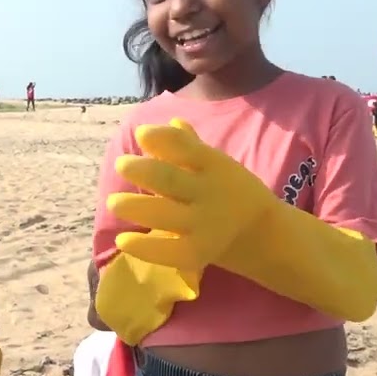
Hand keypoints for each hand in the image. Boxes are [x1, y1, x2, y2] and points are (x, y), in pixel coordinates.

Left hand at [107, 118, 276, 272]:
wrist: (263, 232)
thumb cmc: (228, 190)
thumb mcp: (217, 164)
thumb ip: (191, 146)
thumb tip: (171, 122)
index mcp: (215, 166)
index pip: (187, 149)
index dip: (163, 139)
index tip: (141, 134)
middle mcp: (210, 193)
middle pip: (171, 181)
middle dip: (143, 171)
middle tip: (120, 164)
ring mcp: (204, 225)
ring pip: (165, 215)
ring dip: (137, 207)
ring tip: (113, 201)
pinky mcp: (198, 253)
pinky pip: (169, 252)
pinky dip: (145, 247)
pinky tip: (123, 240)